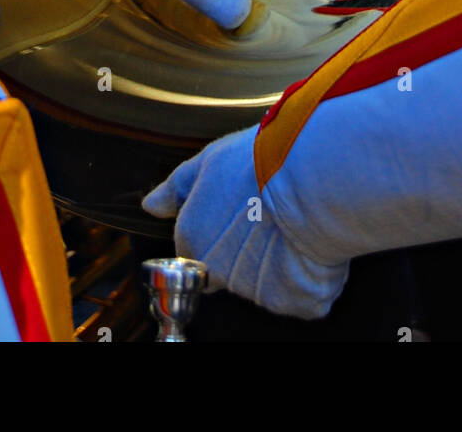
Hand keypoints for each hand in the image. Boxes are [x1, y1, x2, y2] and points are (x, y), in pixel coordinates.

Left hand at [143, 127, 348, 318]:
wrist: (310, 176)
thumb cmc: (260, 161)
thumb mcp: (209, 160)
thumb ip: (177, 187)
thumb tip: (150, 205)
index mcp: (192, 238)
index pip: (195, 246)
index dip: (218, 227)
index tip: (242, 207)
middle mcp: (215, 271)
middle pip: (224, 270)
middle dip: (242, 251)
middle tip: (267, 219)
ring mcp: (252, 290)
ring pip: (260, 282)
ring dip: (273, 263)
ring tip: (293, 225)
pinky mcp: (290, 301)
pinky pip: (296, 295)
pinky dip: (304, 277)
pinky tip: (311, 245)